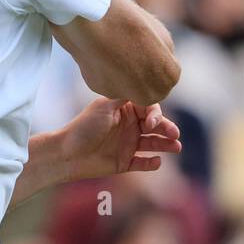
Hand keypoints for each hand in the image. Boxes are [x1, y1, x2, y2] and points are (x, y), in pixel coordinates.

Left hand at [56, 98, 181, 182]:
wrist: (66, 153)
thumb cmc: (84, 127)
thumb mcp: (104, 107)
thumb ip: (124, 96)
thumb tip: (140, 80)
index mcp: (125, 110)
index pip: (148, 108)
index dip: (155, 114)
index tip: (152, 121)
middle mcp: (129, 126)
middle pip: (155, 126)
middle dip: (167, 129)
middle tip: (174, 134)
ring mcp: (128, 145)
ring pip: (153, 144)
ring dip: (165, 145)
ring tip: (176, 147)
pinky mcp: (125, 162)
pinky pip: (143, 163)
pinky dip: (151, 163)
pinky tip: (156, 162)